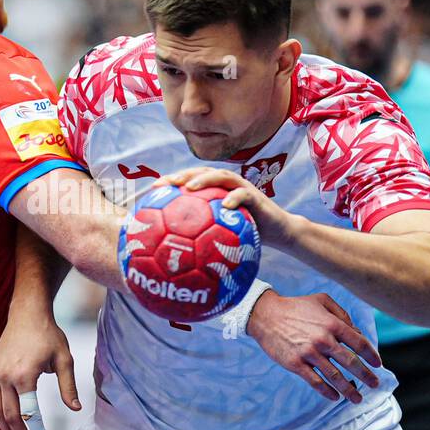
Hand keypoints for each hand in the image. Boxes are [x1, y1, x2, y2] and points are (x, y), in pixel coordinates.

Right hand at [0, 310, 79, 429]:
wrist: (26, 313)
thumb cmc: (48, 335)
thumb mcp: (64, 359)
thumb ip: (68, 387)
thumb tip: (75, 409)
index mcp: (24, 376)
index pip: (29, 413)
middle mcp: (6, 377)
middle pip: (10, 416)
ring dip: (5, 429)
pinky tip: (7, 424)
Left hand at [155, 167, 295, 241]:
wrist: (277, 232)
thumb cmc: (245, 235)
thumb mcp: (221, 236)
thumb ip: (202, 238)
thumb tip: (176, 256)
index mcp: (214, 191)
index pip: (190, 180)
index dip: (172, 181)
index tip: (153, 190)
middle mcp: (226, 184)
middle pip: (201, 173)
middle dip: (183, 175)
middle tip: (167, 184)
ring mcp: (241, 187)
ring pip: (221, 176)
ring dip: (205, 180)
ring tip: (190, 188)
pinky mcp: (256, 196)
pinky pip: (244, 194)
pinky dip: (234, 197)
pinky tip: (225, 205)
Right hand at [248, 291, 380, 402]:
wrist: (265, 315)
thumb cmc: (295, 306)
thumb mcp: (321, 300)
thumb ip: (342, 314)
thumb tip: (356, 330)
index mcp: (332, 324)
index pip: (359, 343)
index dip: (371, 355)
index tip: (378, 364)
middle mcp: (324, 340)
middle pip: (351, 363)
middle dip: (366, 376)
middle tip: (375, 384)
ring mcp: (309, 354)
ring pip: (335, 376)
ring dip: (349, 390)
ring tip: (357, 398)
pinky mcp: (296, 364)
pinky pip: (315, 382)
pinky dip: (327, 391)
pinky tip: (335, 397)